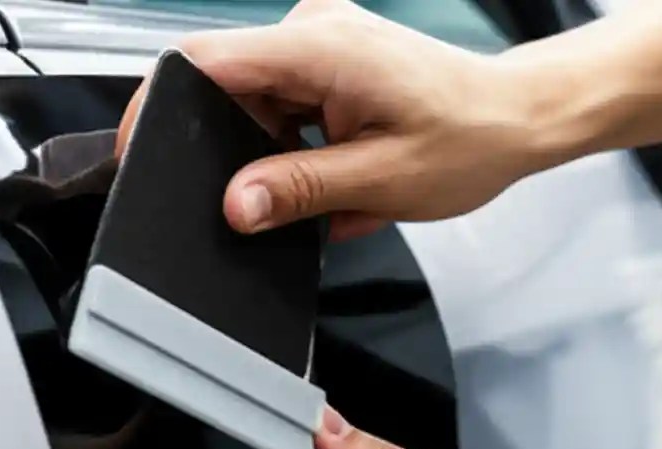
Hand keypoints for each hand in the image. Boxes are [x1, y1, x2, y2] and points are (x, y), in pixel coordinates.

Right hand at [115, 0, 565, 240]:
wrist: (519, 117)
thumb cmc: (471, 138)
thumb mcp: (380, 181)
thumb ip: (298, 191)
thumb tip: (235, 205)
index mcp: (320, 46)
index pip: (202, 60)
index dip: (157, 107)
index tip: (143, 151)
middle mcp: (314, 30)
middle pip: (227, 91)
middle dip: (244, 153)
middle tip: (298, 193)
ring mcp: (321, 41)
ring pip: (254, 104)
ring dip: (281, 155)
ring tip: (341, 178)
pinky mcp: (328, 59)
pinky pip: (281, 106)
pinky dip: (300, 146)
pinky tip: (343, 167)